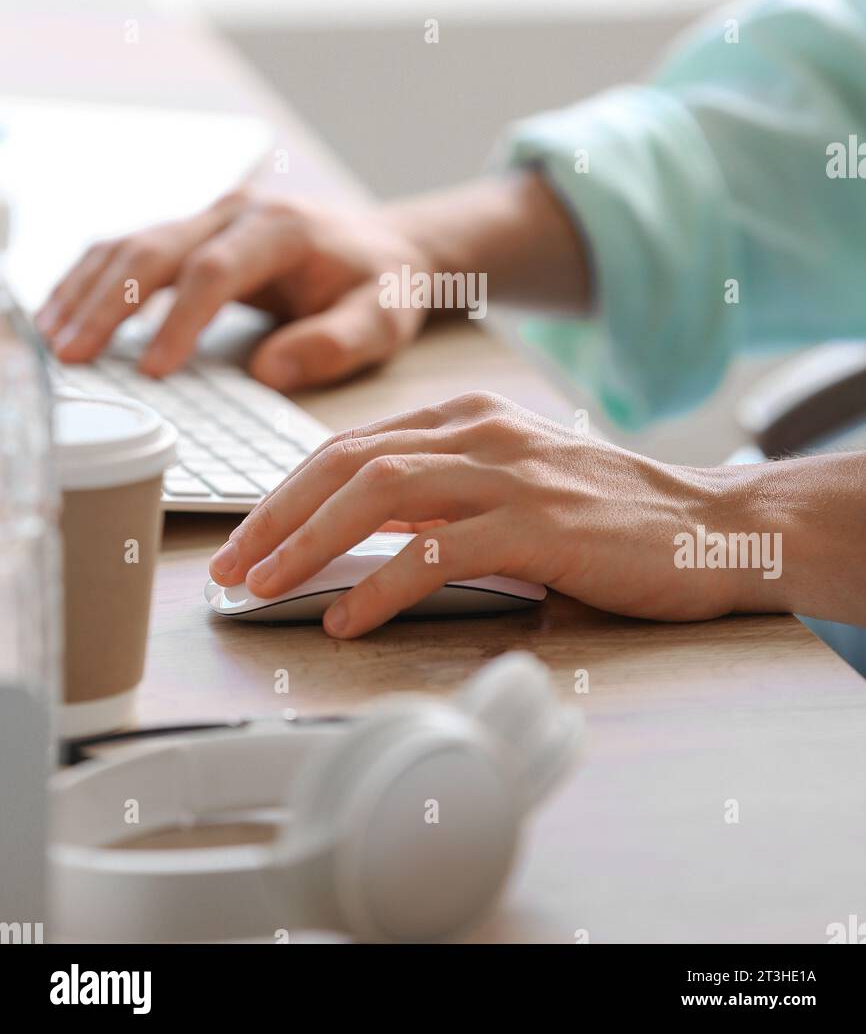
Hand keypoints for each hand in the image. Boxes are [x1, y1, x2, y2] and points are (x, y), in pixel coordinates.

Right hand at [36, 190, 434, 388]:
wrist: (384, 244)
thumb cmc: (383, 284)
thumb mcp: (385, 318)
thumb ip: (336, 344)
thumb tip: (269, 373)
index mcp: (284, 228)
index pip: (216, 270)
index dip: (180, 319)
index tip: (155, 372)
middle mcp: (238, 211)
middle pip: (157, 248)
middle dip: (110, 303)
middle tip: (72, 357)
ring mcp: (210, 215)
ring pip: (132, 242)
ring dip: (87, 289)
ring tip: (53, 341)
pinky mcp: (193, 231)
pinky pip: (131, 248)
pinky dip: (93, 280)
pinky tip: (65, 315)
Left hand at [209, 392, 747, 637]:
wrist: (712, 523)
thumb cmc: (610, 513)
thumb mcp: (516, 481)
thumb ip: (446, 491)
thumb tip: (361, 535)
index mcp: (469, 417)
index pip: (351, 444)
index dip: (287, 493)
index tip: (246, 540)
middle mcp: (481, 432)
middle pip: (348, 460)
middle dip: (276, 515)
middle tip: (230, 568)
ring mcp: (510, 474)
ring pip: (379, 493)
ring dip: (308, 543)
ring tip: (264, 589)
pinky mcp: (538, 525)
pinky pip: (437, 550)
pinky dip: (380, 585)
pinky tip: (346, 617)